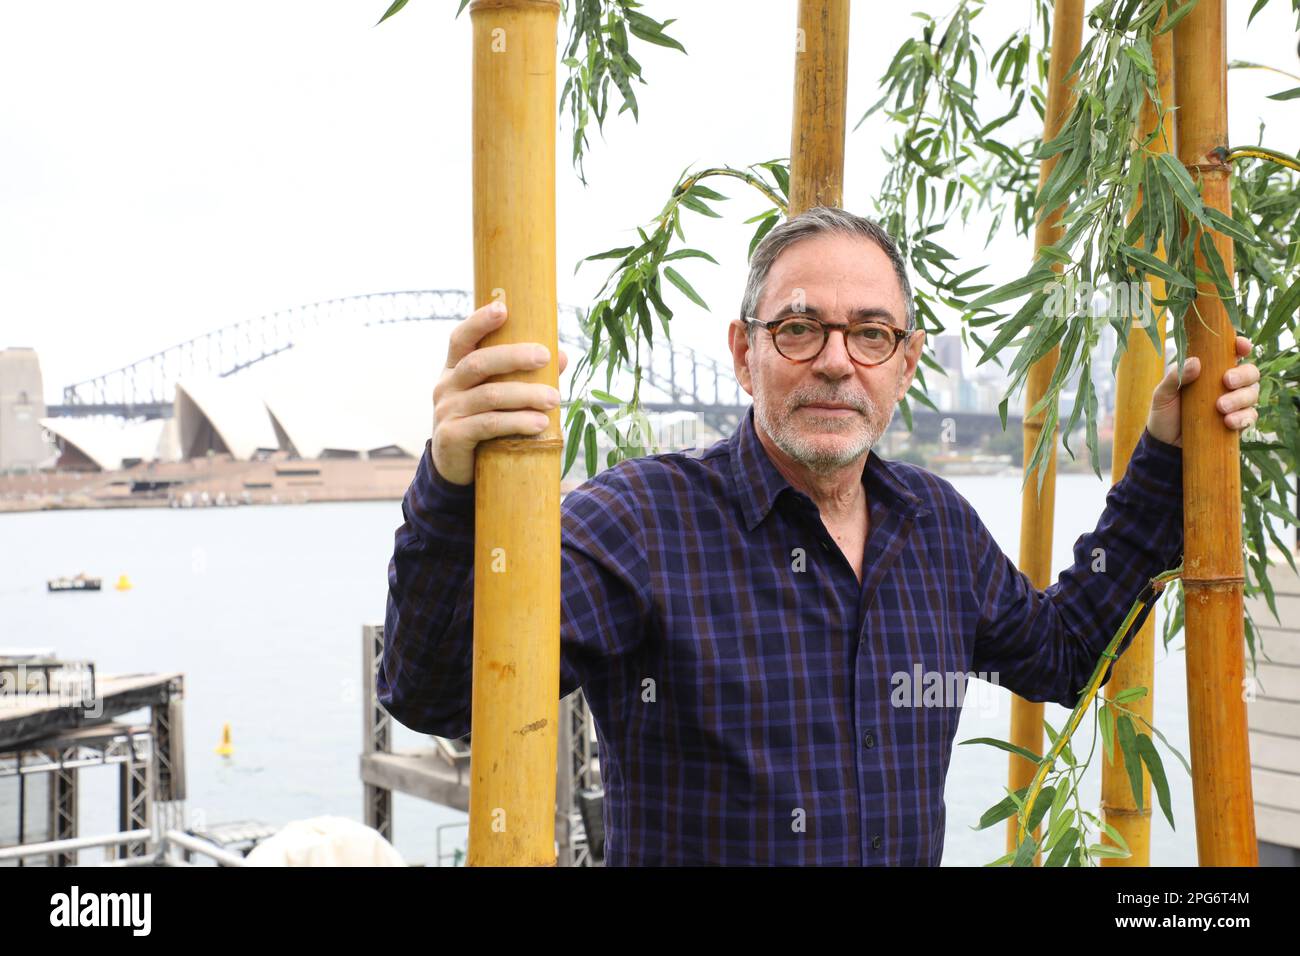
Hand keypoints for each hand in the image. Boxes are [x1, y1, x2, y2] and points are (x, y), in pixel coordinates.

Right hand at [431, 301, 568, 485]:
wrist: (457, 470)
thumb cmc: (483, 424)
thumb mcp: (499, 397)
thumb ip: (526, 376)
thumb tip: (563, 356)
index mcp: (455, 369)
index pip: (461, 338)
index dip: (479, 321)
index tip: (503, 308)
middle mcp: (447, 386)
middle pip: (479, 363)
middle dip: (514, 357)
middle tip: (547, 357)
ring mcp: (447, 411)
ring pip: (490, 396)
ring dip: (526, 395)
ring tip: (555, 399)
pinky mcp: (452, 436)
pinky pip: (488, 424)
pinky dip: (517, 422)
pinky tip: (539, 424)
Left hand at [1146, 334, 1259, 448]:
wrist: (1164, 445)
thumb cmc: (1164, 413)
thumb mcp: (1163, 394)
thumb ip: (1175, 376)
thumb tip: (1195, 362)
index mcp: (1211, 371)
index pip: (1232, 353)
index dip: (1242, 346)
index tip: (1242, 347)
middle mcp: (1227, 385)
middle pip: (1250, 372)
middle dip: (1243, 375)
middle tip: (1226, 382)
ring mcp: (1234, 404)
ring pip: (1252, 394)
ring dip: (1241, 398)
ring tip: (1221, 407)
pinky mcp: (1237, 423)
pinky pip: (1250, 417)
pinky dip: (1243, 418)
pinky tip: (1228, 422)